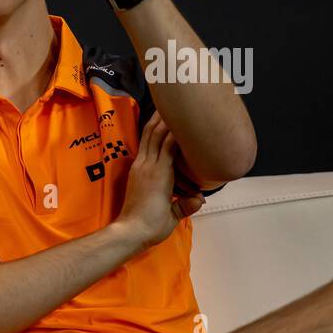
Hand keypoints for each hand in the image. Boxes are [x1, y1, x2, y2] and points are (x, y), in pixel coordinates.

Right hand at [114, 111, 204, 250]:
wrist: (133, 232)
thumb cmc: (146, 226)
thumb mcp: (168, 212)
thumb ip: (183, 204)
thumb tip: (199, 200)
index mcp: (141, 172)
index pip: (148, 144)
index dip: (155, 128)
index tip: (165, 116)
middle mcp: (143, 165)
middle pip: (151, 133)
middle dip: (160, 117)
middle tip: (169, 100)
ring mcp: (149, 167)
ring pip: (157, 134)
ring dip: (166, 118)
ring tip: (175, 102)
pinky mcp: (158, 171)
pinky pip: (167, 144)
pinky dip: (174, 131)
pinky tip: (180, 119)